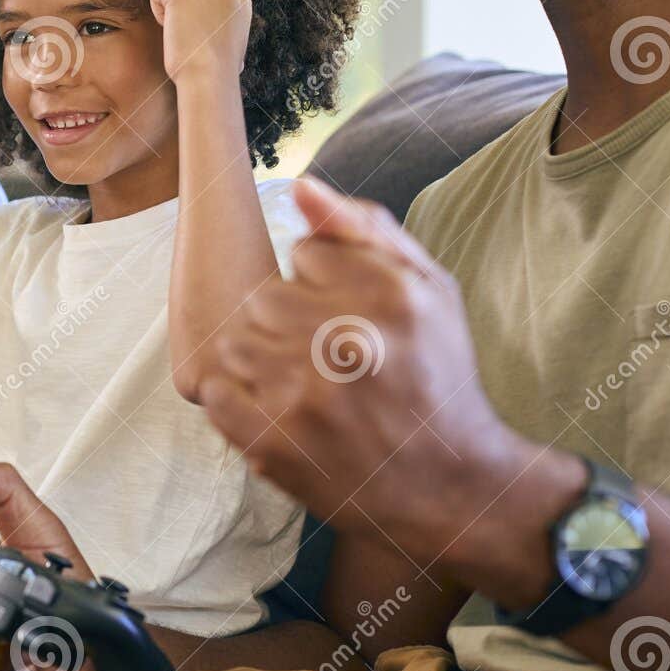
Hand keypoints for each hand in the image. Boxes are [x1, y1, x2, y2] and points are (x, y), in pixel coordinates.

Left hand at [151, 0, 250, 84]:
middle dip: (188, 16)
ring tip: (186, 37)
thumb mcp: (234, 47)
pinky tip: (174, 31)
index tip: (206, 41)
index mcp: (241, 0)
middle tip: (195, 41)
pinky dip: (159, 16)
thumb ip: (226, 30)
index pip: (211, 1)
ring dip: (174, 16)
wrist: (209, 75)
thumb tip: (216, 37)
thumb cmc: (218, 71)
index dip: (203, 23)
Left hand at [201, 178, 562, 566]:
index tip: (348, 316)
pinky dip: (236, 399)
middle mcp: (348, 342)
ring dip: (261, 360)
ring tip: (304, 384)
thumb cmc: (438, 377)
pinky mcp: (277, 443)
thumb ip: (366, 229)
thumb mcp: (431, 290)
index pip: (305, 252)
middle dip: (288, 321)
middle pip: (264, 295)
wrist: (453, 485)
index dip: (323, 284)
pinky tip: (277, 409)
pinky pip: (216, 393)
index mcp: (391, 296)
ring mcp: (308, 397)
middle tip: (325, 357)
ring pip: (236, 341)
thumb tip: (300, 185)